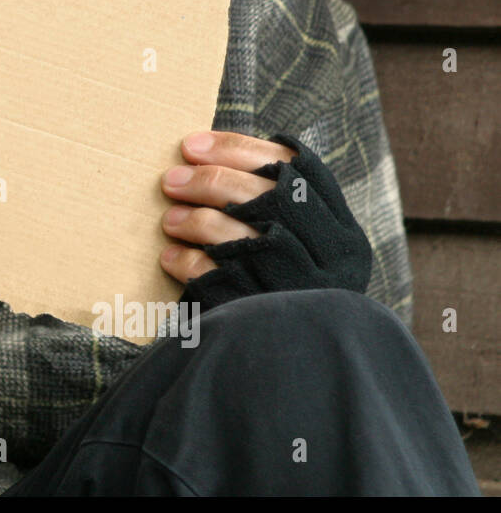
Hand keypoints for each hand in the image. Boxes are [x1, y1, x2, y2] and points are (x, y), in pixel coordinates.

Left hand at [156, 129, 372, 311]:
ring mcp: (296, 288)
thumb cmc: (295, 294)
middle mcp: (327, 258)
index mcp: (342, 234)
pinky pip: (212, 276)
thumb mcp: (312, 250)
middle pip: (263, 195)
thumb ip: (286, 203)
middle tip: (170, 179)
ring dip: (193, 219)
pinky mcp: (261, 314)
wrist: (302, 368)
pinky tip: (170, 255)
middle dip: (208, 180)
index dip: (238, 149)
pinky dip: (185, 261)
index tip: (194, 144)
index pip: (294, 168)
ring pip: (236, 234)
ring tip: (170, 219)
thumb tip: (221, 151)